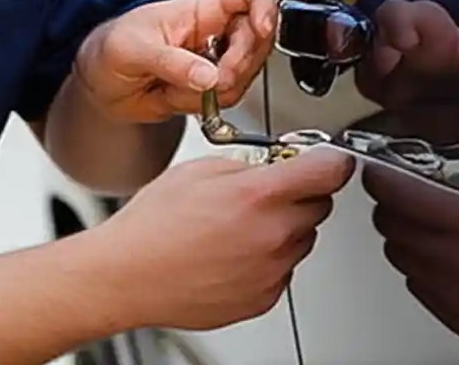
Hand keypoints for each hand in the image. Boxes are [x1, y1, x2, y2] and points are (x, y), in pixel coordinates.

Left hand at [75, 0, 276, 123]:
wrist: (99, 83)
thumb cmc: (111, 48)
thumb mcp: (133, 50)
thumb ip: (172, 63)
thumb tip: (210, 77)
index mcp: (200, 8)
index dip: (265, 6)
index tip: (262, 29)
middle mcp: (216, 31)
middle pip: (259, 39)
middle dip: (239, 64)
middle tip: (212, 78)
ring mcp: (216, 60)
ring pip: (246, 75)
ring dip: (213, 91)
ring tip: (175, 86)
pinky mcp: (211, 87)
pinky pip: (228, 99)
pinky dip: (204, 106)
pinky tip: (176, 97)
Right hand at [97, 148, 354, 330]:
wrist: (127, 277)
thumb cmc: (151, 227)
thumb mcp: (198, 171)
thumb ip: (246, 165)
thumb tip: (272, 166)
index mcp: (258, 195)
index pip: (330, 171)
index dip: (331, 161)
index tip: (328, 160)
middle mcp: (273, 236)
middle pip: (319, 206)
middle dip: (299, 194)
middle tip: (263, 193)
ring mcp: (271, 272)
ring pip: (301, 240)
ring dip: (282, 228)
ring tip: (235, 227)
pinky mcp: (264, 298)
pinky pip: (282, 271)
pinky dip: (266, 260)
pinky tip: (230, 253)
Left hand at [365, 165, 458, 362]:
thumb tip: (436, 180)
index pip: (404, 196)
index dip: (382, 180)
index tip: (379, 173)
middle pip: (391, 226)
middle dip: (391, 206)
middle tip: (405, 198)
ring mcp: (454, 296)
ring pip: (399, 256)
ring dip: (405, 237)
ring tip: (433, 230)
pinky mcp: (454, 319)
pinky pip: (416, 285)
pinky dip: (421, 268)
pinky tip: (448, 261)